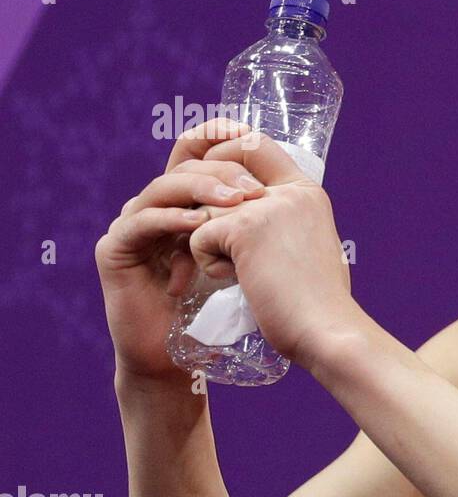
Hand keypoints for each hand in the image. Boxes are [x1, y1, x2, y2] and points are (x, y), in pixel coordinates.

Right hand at [96, 118, 267, 381]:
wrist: (183, 359)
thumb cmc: (223, 310)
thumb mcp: (250, 256)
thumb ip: (261, 222)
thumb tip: (304, 188)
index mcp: (188, 202)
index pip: (197, 153)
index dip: (217, 137)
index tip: (249, 137)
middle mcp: (158, 206)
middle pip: (184, 166)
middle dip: (222, 172)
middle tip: (253, 191)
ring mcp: (133, 224)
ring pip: (163, 188)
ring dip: (201, 192)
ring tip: (235, 205)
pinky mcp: (113, 249)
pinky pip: (141, 222)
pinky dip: (171, 220)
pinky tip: (198, 227)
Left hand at [184, 130, 359, 369]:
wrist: (326, 330)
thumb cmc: (317, 304)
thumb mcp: (307, 248)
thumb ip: (283, 223)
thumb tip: (247, 221)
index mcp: (307, 193)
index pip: (257, 146)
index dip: (228, 155)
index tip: (216, 187)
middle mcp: (289, 191)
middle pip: (221, 168)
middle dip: (204, 199)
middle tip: (210, 236)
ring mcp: (267, 207)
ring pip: (206, 207)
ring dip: (211, 241)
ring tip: (241, 272)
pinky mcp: (244, 228)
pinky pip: (198, 235)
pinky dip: (209, 263)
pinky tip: (238, 282)